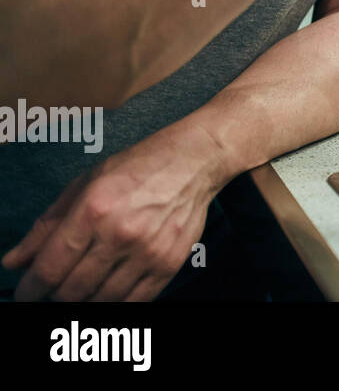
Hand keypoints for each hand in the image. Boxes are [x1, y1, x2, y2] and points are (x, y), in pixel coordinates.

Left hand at [0, 123, 225, 300]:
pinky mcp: (169, 262)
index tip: (26, 293)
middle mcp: (120, 234)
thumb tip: (14, 261)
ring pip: (102, 300)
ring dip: (85, 300)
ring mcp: (147, 251)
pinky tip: (108, 292)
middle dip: (56, 295)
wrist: (193, 162)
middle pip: (72, 291)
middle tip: (55, 288)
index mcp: (93, 211)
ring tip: (82, 288)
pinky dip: (116, 303)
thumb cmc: (137, 168)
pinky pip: (135, 301)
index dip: (30, 289)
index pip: (49, 268)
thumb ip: (46, 225)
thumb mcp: (83, 185)